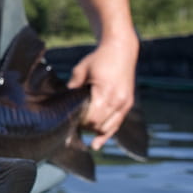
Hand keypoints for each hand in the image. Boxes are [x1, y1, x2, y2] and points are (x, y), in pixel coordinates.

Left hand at [67, 34, 138, 150]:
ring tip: (86, 140)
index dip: (80, 123)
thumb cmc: (99, 58)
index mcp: (105, 93)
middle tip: (73, 127)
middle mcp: (118, 101)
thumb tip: (63, 98)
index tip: (69, 122)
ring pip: (110, 128)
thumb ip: (73, 85)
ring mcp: (125, 103)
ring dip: (97, 133)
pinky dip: (108, 133)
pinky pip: (118, 123)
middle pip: (99, 125)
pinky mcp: (128, 103)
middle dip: (87, 128)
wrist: (121, 49)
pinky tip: (97, 143)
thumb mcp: (81, 69)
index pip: (91, 118)